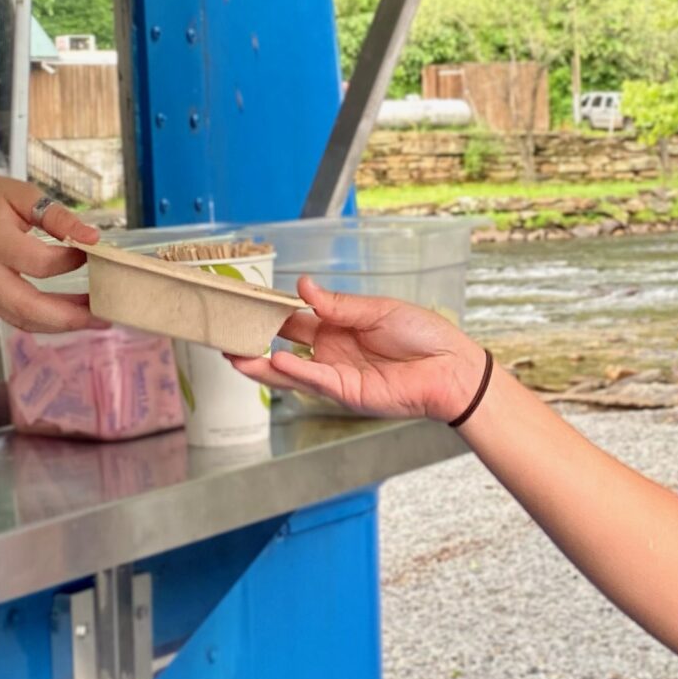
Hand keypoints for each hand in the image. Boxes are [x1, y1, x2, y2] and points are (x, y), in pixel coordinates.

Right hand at [0, 166, 100, 330]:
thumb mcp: (16, 193)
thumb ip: (54, 215)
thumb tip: (91, 237)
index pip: (39, 263)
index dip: (71, 260)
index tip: (92, 250)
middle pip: (30, 308)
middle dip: (72, 316)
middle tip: (106, 313)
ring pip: (24, 320)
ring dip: (62, 325)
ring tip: (95, 318)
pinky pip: (16, 318)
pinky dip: (45, 322)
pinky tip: (69, 316)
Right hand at [231, 278, 488, 421]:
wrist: (451, 367)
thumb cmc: (423, 335)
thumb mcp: (376, 310)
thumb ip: (336, 304)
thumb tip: (302, 286)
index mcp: (337, 326)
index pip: (295, 318)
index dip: (270, 311)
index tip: (246, 302)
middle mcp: (331, 350)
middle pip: (284, 344)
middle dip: (255, 339)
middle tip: (226, 331)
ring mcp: (336, 373)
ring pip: (290, 370)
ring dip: (261, 364)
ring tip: (234, 353)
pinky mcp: (347, 392)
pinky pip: (314, 381)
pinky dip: (294, 372)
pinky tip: (274, 361)